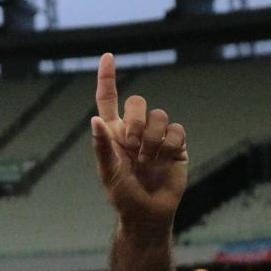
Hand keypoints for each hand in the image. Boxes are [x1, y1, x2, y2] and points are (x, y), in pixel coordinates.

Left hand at [90, 52, 187, 234]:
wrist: (148, 214)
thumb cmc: (123, 197)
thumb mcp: (107, 173)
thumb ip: (102, 146)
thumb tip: (94, 120)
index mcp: (113, 133)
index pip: (108, 99)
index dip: (107, 78)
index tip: (107, 56)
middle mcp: (135, 130)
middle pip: (138, 102)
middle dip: (136, 121)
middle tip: (132, 145)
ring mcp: (156, 137)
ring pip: (160, 115)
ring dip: (152, 139)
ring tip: (146, 161)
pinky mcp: (176, 146)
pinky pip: (176, 130)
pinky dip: (169, 145)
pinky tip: (164, 161)